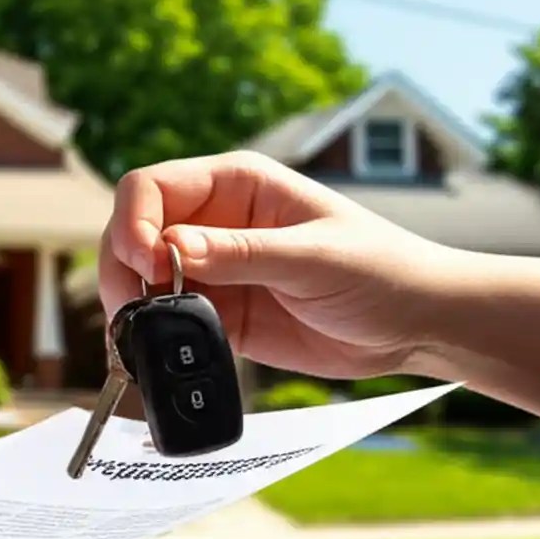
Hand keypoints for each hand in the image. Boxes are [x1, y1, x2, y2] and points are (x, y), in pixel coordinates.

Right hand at [100, 150, 455, 379]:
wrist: (416, 325)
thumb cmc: (381, 270)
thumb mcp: (312, 257)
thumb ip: (240, 253)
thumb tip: (169, 247)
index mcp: (235, 184)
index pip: (151, 187)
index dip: (135, 222)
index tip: (148, 263)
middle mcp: (215, 221)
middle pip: (133, 232)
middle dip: (123, 268)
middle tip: (135, 309)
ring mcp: (214, 270)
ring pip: (141, 280)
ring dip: (133, 306)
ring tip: (143, 336)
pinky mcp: (220, 314)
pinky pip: (168, 322)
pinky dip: (154, 338)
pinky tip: (160, 353)